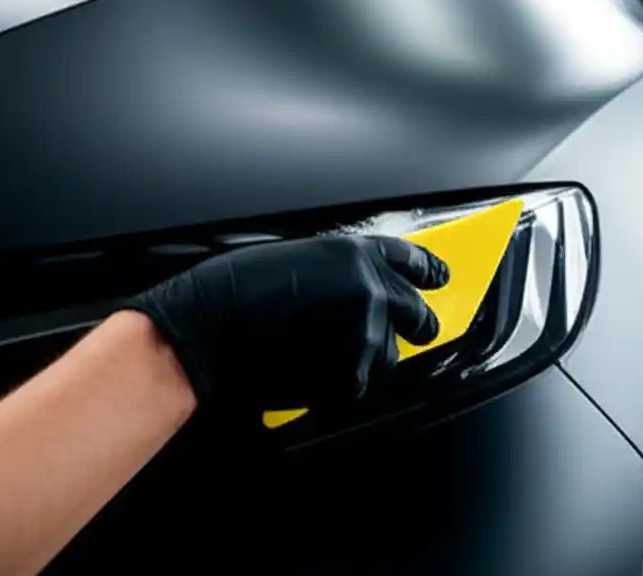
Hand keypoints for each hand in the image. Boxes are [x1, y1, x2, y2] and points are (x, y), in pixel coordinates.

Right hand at [125, 236, 448, 409]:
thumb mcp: (298, 260)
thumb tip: (366, 290)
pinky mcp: (349, 376)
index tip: (438, 279)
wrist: (203, 329)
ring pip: (390, 356)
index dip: (429, 272)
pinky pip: (360, 386)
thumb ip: (343, 273)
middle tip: (409, 330)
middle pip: (418, 314)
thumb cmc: (234, 291)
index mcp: (356, 256)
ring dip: (370, 358)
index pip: (413, 262)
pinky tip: (313, 373)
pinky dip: (342, 385)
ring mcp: (364, 337)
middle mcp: (370, 292)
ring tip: (330, 355)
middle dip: (416, 324)